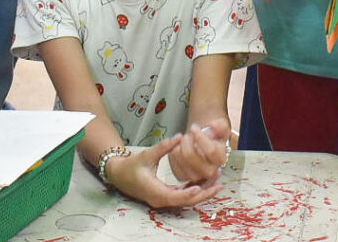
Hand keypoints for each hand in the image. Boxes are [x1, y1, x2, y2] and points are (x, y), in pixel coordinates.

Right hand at [106, 134, 222, 208]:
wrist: (119, 174)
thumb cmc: (131, 165)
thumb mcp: (147, 154)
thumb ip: (163, 147)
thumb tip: (178, 137)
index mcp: (155, 191)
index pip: (175, 196)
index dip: (189, 192)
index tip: (202, 187)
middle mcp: (160, 199)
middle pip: (185, 201)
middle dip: (203, 193)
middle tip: (219, 183)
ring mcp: (162, 199)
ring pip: (185, 200)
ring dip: (201, 191)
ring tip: (216, 180)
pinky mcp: (165, 195)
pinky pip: (182, 195)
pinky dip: (193, 189)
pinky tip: (204, 181)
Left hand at [167, 118, 229, 184]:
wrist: (204, 146)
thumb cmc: (213, 138)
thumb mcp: (221, 128)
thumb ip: (220, 125)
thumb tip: (213, 125)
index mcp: (220, 160)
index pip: (210, 150)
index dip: (200, 137)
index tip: (194, 127)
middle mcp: (208, 172)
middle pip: (190, 154)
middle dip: (186, 139)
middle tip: (189, 134)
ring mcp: (194, 176)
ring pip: (178, 155)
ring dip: (179, 143)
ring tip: (186, 141)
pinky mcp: (182, 176)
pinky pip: (171, 159)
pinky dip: (173, 149)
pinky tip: (180, 147)